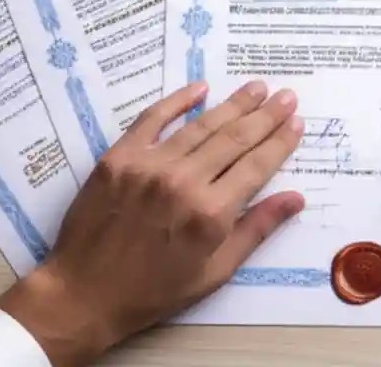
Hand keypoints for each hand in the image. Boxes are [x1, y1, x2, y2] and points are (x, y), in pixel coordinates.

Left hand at [0, 81, 304, 366]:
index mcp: (211, 214)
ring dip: (232, 104)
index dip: (280, 142)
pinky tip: (200, 88)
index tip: (296, 122)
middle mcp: (183, 182)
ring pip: (201, 126)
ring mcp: (148, 166)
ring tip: (256, 88)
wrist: (83, 293)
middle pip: (234, 139)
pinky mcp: (118, 158)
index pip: (256, 166)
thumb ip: (255, 230)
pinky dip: (177, 101)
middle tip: (285, 95)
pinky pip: (152, 119)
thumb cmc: (153, 291)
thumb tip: (295, 198)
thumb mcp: (214, 272)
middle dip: (264, 116)